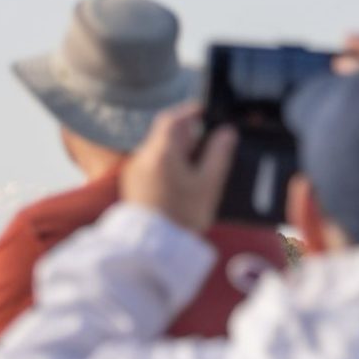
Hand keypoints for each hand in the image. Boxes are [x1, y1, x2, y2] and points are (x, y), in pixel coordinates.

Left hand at [121, 105, 235, 235]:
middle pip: (164, 135)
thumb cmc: (183, 216)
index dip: (189, 111)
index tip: (204, 111)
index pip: (173, 118)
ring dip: (176, 151)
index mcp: (161, 151)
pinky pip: (151, 166)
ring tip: (197, 166)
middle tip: (207, 141)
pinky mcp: (132, 186)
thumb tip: (226, 132)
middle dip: (186, 134)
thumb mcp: (208, 184)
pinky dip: (167, 166)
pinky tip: (181, 182)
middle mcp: (142, 157)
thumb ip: (219, 154)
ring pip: (158, 151)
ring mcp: (134, 171)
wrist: (154, 247)